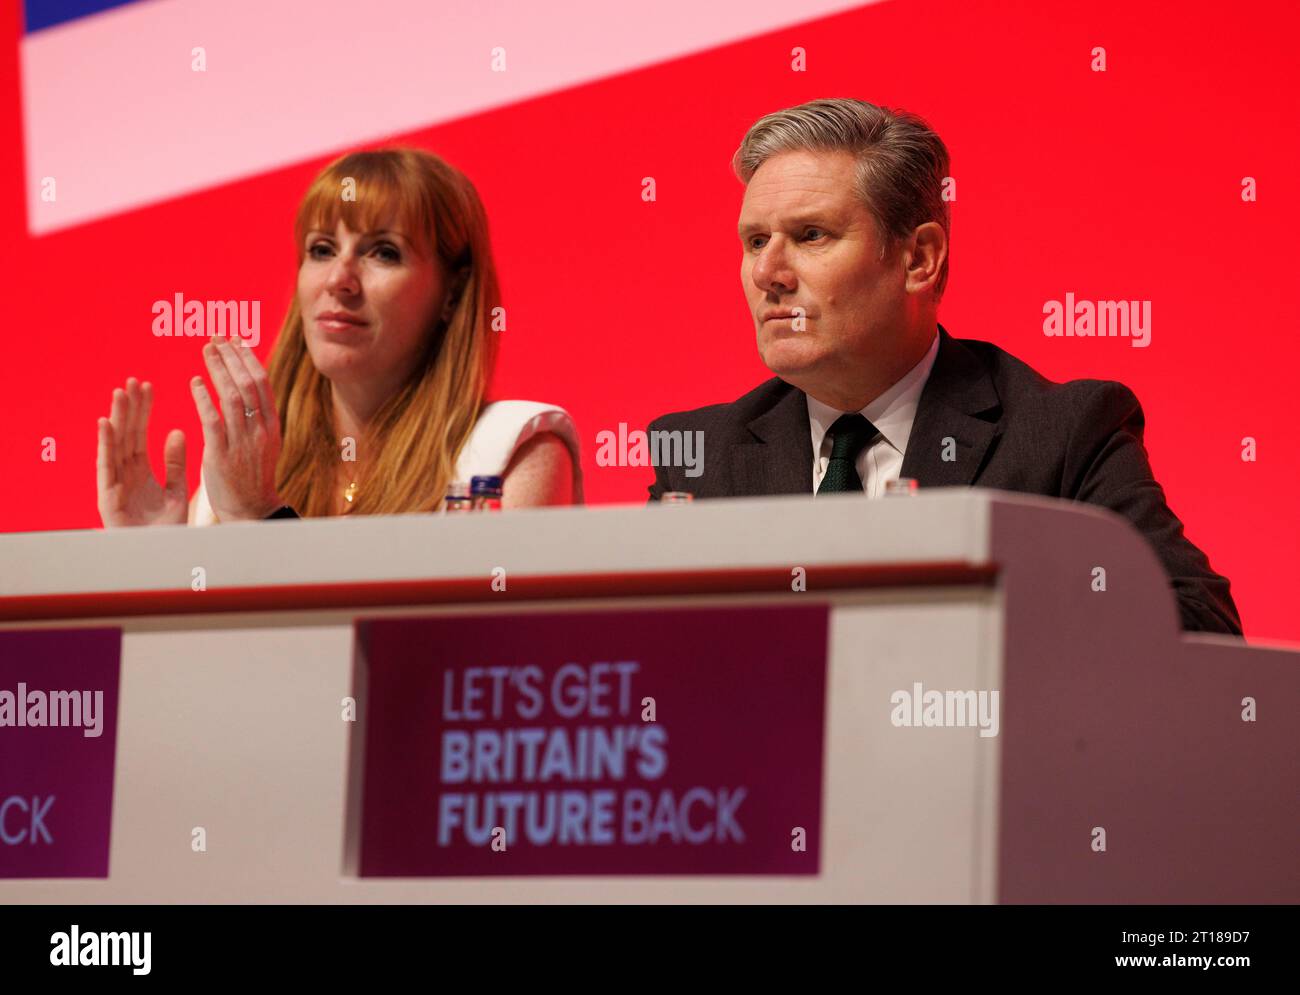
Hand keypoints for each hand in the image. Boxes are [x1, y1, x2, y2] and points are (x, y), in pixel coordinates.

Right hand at [96, 377, 188, 527]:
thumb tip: (177, 431)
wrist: (163, 556)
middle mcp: (124, 473)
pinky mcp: (107, 496)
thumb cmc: (168, 529)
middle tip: (133, 381)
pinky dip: (106, 444)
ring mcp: (114, 483)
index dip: (143, 411)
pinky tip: (106, 423)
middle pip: (127, 434)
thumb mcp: (177, 490)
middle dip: (130, 408)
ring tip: (120, 393)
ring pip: (115, 445)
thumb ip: (176, 462)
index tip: (148, 387)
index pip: (141, 433)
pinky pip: (106, 466)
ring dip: (116, 418)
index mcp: (141, 471)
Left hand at [192, 335, 284, 521]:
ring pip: (231, 396)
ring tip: (206, 349)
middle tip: (217, 336)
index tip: (235, 340)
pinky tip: (194, 382)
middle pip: (247, 383)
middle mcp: (260, 430)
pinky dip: (203, 398)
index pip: (261, 383)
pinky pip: (213, 420)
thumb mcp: (262, 443)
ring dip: (218, 369)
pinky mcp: (222, 455)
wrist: (251, 510)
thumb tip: (245, 390)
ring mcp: (242, 442)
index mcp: (272, 425)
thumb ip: (255, 418)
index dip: (247, 358)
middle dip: (232, 356)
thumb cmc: (252, 476)